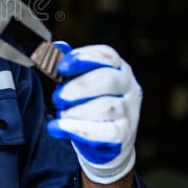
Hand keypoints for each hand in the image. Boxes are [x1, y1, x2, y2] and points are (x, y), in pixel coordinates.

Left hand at [46, 43, 141, 183]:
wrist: (104, 140)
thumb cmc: (88, 102)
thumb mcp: (78, 81)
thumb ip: (69, 66)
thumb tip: (57, 47)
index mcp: (118, 68)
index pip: (106, 56)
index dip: (83, 58)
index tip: (61, 66)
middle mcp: (128, 86)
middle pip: (108, 79)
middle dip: (79, 87)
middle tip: (58, 97)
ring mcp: (129, 111)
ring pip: (106, 107)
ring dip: (76, 111)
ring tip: (61, 114)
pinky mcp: (124, 134)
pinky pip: (106, 132)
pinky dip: (79, 129)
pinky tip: (60, 127)